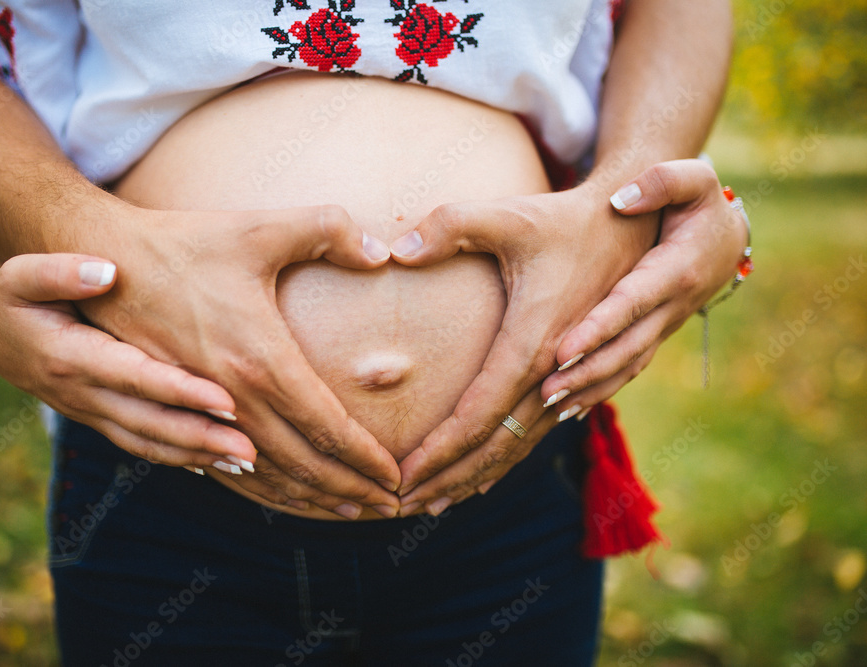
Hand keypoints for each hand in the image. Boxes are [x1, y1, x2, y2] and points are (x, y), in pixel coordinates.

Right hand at [0, 253, 257, 469]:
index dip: (179, 391)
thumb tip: (105, 271)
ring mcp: (93, 413)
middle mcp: (82, 396)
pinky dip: (180, 457)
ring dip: (197, 455)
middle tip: (251, 450)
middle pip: (149, 423)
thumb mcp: (21, 275)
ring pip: (148, 443)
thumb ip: (57, 271)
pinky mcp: (104, 419)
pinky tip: (218, 463)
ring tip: (248, 462)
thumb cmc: (16, 296)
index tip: (226, 400)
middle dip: (201, 439)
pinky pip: (143, 445)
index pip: (134, 377)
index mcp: (69, 358)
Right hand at [79, 204, 401, 517]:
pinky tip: (282, 495)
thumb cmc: (186, 242)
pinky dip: (261, 490)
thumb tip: (383, 253)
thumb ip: (329, 230)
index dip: (366, 459)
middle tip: (390, 507)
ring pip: (264, 476)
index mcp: (260, 359)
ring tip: (349, 512)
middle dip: (350, 490)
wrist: (104, 259)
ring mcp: (199, 412)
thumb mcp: (261, 228)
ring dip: (309, 499)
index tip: (396, 478)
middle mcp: (231, 399)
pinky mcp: (175, 414)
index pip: (328, 428)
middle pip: (302, 464)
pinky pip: (225, 468)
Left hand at [389, 182, 655, 512]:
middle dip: (446, 479)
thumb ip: (450, 227)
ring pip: (515, 449)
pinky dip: (502, 462)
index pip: (476, 417)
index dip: (436, 452)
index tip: (398, 477)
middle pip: (493, 447)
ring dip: (472, 479)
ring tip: (431, 505)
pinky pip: (534, 436)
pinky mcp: (573, 382)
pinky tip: (478, 482)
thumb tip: (397, 251)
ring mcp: (568, 384)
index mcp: (531, 344)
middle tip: (399, 506)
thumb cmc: (563, 222)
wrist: (630, 229)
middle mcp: (553, 376)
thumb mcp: (508, 216)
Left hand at [539, 159, 748, 414]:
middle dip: (587, 371)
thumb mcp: (693, 178)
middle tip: (545, 390)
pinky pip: (627, 369)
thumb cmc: (699, 200)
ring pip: (626, 365)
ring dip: (589, 389)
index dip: (600, 328)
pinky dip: (600, 390)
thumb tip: (622, 199)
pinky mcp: (653, 337)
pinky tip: (567, 410)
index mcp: (675, 269)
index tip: (563, 348)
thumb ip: (663, 181)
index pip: (632, 303)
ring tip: (548, 407)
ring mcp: (663, 327)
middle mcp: (672, 307)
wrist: (724, 233)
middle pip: (626, 346)